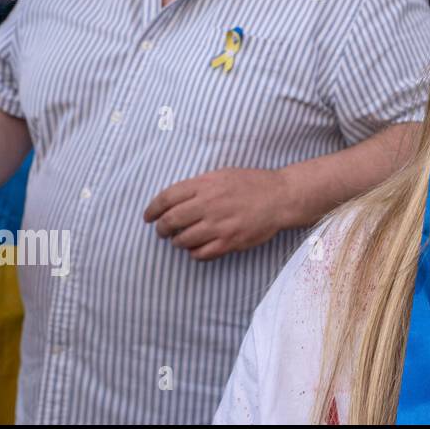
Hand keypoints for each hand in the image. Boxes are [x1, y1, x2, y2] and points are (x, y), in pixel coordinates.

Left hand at [144, 167, 289, 260]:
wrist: (280, 197)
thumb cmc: (252, 184)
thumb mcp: (222, 174)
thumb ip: (198, 186)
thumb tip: (174, 199)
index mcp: (205, 185)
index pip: (166, 198)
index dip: (152, 209)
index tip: (148, 217)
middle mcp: (209, 204)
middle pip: (170, 221)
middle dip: (161, 228)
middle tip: (162, 231)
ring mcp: (219, 225)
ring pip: (182, 240)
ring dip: (177, 241)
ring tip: (181, 239)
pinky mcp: (229, 241)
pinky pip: (200, 254)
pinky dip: (194, 252)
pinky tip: (198, 247)